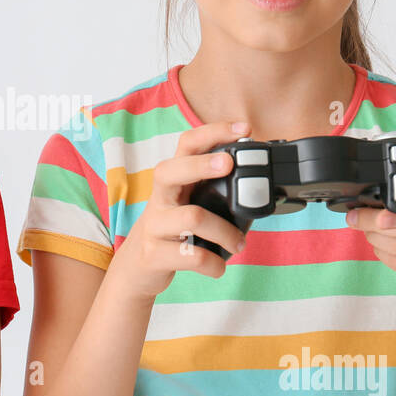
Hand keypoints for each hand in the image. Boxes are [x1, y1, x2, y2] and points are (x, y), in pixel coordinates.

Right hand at [109, 120, 252, 301]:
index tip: (243, 129)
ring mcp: (155, 225)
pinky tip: (219, 265)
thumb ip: (212, 191)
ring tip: (239, 243)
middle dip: (201, 164)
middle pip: (171, 170)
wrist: (137, 266)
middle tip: (229, 164)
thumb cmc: (172, 230)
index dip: (213, 133)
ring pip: (192, 218)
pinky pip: (191, 256)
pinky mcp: (154, 254)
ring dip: (224, 231)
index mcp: (173, 181)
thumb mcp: (186, 204)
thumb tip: (258, 186)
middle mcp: (159, 198)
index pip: (186, 145)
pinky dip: (213, 263)